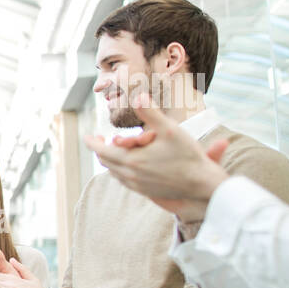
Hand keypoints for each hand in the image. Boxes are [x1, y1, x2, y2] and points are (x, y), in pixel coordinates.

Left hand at [82, 93, 228, 218]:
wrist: (201, 184)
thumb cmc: (187, 155)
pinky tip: (126, 165)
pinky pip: (124, 180)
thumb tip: (138, 95)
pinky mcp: (144, 192)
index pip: (101, 150)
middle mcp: (130, 175)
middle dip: (100, 149)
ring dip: (110, 159)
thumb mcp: (169, 129)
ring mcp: (137, 185)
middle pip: (105, 161)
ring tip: (113, 148)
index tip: (87, 135)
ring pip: (113, 172)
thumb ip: (150, 113)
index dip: (91, 142)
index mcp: (131, 160)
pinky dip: (119, 170)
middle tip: (100, 138)